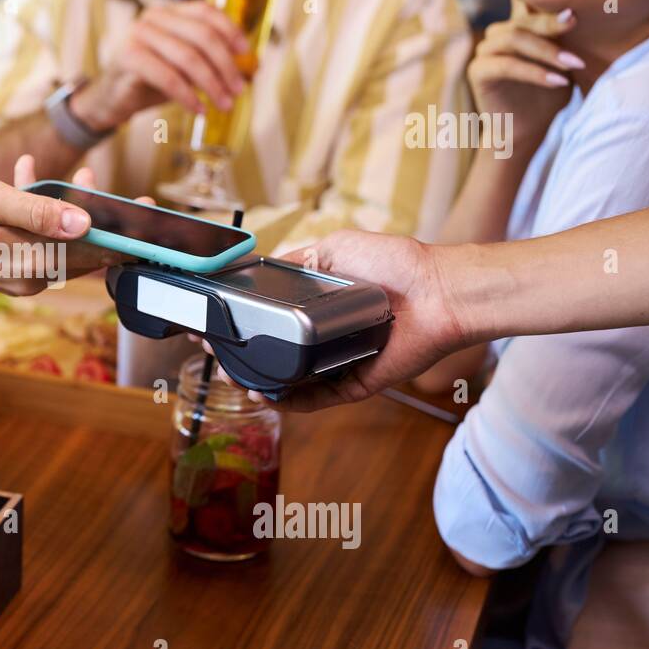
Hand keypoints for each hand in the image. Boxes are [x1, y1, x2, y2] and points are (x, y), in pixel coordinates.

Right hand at [0, 158, 156, 294]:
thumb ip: (39, 211)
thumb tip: (84, 219)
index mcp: (32, 264)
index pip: (94, 255)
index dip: (127, 237)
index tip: (151, 219)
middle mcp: (30, 276)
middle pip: (83, 249)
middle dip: (105, 217)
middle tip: (130, 193)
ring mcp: (18, 271)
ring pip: (61, 239)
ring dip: (72, 206)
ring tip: (83, 172)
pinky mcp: (6, 261)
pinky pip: (36, 235)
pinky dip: (39, 208)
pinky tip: (30, 174)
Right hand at [70, 0, 248, 131]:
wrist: (111, 99)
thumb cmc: (151, 81)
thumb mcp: (184, 67)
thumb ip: (211, 61)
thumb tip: (253, 67)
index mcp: (169, 12)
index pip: (206, 11)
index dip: (230, 30)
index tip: (247, 53)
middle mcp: (153, 16)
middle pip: (202, 35)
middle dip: (226, 65)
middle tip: (239, 90)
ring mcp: (138, 34)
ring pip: (188, 57)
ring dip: (211, 84)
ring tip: (223, 104)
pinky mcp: (128, 57)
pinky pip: (167, 76)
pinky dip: (187, 95)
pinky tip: (198, 110)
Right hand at [208, 230, 469, 411]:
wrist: (438, 292)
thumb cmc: (395, 264)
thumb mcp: (336, 246)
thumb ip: (299, 258)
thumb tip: (262, 265)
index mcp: (319, 306)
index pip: (271, 319)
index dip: (240, 324)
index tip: (210, 324)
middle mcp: (325, 337)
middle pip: (274, 354)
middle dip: (239, 357)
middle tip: (212, 353)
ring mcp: (338, 362)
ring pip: (289, 381)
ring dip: (258, 382)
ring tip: (233, 377)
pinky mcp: (355, 384)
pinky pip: (317, 399)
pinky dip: (291, 402)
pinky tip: (267, 396)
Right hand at [468, 0, 581, 160]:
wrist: (528, 130)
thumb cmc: (550, 94)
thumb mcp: (563, 62)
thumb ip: (565, 39)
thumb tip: (587, 13)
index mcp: (517, 27)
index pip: (527, 4)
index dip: (546, 3)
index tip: (575, 10)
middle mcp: (497, 35)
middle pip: (522, 19)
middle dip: (550, 23)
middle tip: (575, 24)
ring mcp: (484, 52)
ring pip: (513, 38)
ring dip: (546, 50)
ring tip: (573, 64)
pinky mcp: (477, 72)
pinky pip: (506, 65)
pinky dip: (534, 72)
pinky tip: (557, 81)